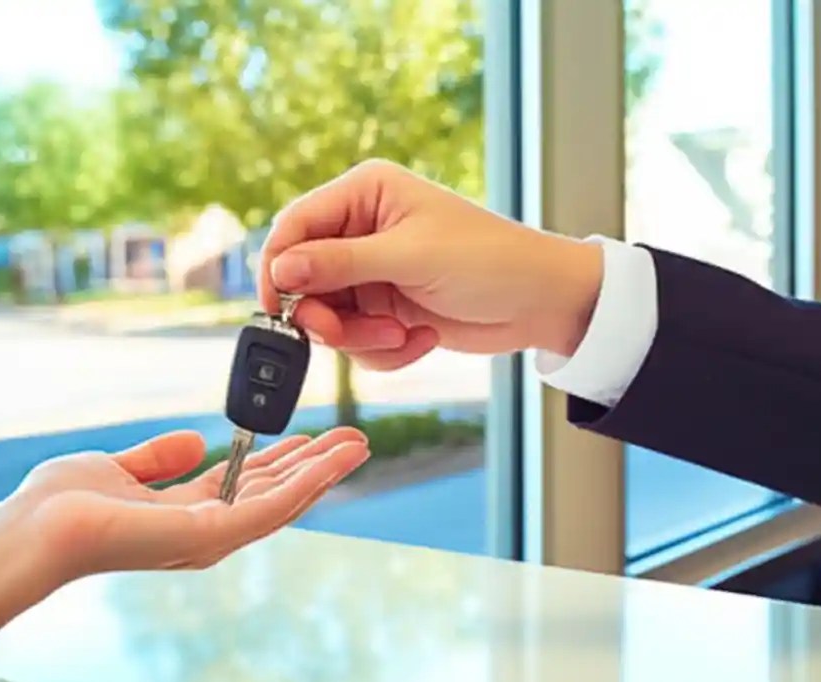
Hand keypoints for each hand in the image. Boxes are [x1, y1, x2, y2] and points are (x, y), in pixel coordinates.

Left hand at [10, 428, 368, 584]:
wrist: (37, 529)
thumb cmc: (60, 506)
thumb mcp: (120, 468)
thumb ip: (159, 459)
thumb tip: (196, 441)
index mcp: (186, 513)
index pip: (248, 486)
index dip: (282, 460)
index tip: (309, 439)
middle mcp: (206, 530)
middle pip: (276, 493)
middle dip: (315, 466)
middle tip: (354, 440)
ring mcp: (213, 536)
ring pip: (285, 500)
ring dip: (325, 472)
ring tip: (359, 445)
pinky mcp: (215, 535)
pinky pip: (274, 506)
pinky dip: (309, 482)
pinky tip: (332, 462)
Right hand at [258, 159, 604, 368]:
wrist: (541, 303)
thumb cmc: (489, 260)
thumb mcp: (409, 257)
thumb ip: (339, 263)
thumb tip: (281, 269)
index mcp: (364, 192)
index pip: (294, 225)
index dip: (279, 267)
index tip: (280, 307)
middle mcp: (360, 229)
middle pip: (303, 279)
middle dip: (327, 315)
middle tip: (340, 334)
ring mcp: (371, 273)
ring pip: (327, 318)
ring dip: (361, 338)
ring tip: (402, 334)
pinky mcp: (384, 309)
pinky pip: (354, 341)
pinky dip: (383, 350)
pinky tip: (420, 339)